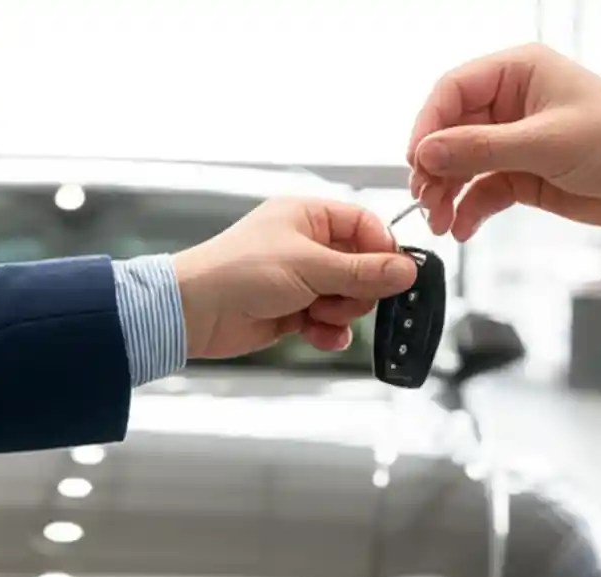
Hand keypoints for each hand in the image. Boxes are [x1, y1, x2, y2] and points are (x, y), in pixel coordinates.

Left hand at [172, 198, 417, 358]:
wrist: (194, 312)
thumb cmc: (239, 273)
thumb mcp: (310, 267)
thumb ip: (363, 271)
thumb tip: (407, 270)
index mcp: (309, 216)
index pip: (365, 225)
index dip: (383, 250)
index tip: (394, 275)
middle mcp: (306, 244)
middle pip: (362, 266)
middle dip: (358, 289)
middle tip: (341, 298)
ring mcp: (300, 278)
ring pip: (347, 297)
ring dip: (341, 312)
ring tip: (317, 315)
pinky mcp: (293, 310)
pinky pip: (329, 321)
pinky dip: (328, 331)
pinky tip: (317, 335)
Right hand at [407, 43, 600, 239]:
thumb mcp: (548, 143)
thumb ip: (483, 148)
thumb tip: (426, 153)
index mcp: (517, 73)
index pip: (453, 90)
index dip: (428, 125)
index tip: (416, 161)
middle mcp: (510, 103)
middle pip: (451, 131)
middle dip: (435, 167)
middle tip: (426, 199)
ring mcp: (514, 140)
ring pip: (462, 165)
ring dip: (447, 193)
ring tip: (441, 221)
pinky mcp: (523, 174)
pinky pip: (483, 190)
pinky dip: (470, 210)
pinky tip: (463, 228)